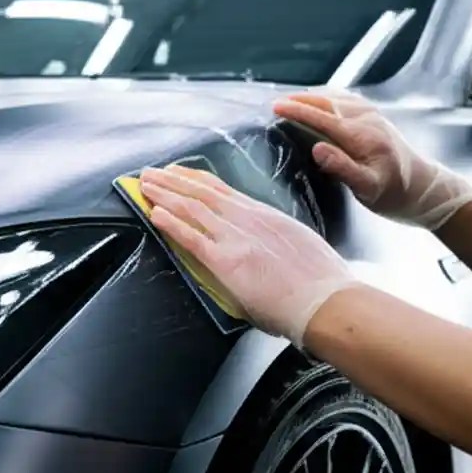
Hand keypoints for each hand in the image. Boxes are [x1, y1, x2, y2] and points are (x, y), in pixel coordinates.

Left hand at [137, 163, 362, 347]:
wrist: (326, 300)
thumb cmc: (320, 284)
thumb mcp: (296, 245)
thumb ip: (272, 238)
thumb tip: (261, 244)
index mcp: (265, 216)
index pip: (224, 191)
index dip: (198, 180)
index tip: (182, 172)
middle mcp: (248, 219)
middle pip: (203, 192)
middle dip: (173, 180)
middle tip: (153, 173)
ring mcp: (235, 238)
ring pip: (192, 207)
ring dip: (164, 194)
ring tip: (145, 185)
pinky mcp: (225, 260)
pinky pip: (190, 236)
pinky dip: (169, 222)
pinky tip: (154, 213)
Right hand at [272, 87, 471, 230]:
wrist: (427, 190)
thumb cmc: (395, 194)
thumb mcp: (368, 188)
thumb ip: (342, 168)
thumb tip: (316, 148)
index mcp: (362, 136)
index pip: (322, 118)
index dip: (297, 111)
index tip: (276, 107)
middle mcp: (367, 120)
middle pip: (327, 102)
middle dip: (300, 100)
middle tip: (276, 103)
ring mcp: (374, 117)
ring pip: (337, 98)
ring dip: (313, 96)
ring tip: (293, 99)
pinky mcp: (377, 119)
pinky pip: (348, 100)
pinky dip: (329, 97)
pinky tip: (323, 100)